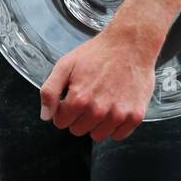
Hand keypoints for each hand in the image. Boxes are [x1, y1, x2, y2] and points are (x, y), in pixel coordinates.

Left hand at [40, 30, 155, 140]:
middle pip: (79, 130)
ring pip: (98, 136)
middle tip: (89, 96)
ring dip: (97, 123)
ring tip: (102, 101)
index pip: (61, 122)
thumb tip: (46, 116)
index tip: (72, 98)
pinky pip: (118, 135)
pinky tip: (115, 106)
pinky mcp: (135, 116)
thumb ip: (50, 91)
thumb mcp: (65, 64)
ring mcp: (118, 115)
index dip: (64, 110)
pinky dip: (115, 126)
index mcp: (78, 100)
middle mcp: (98, 111)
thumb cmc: (97, 53)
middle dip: (79, 117)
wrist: (130, 44)